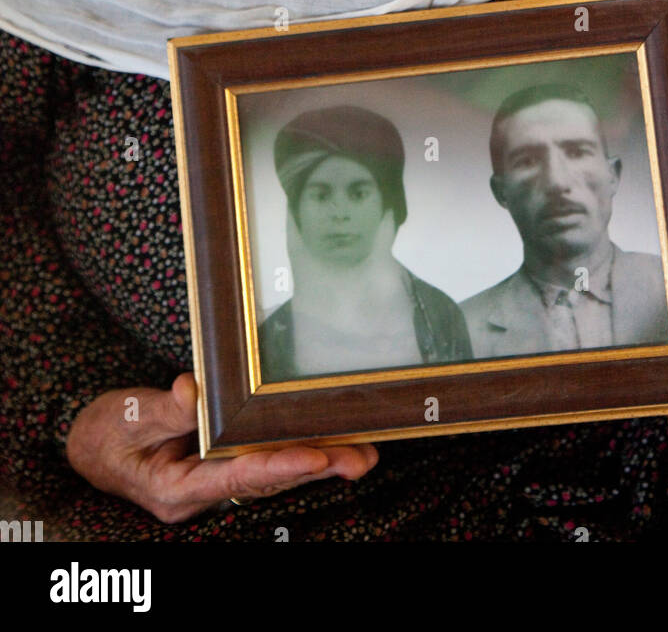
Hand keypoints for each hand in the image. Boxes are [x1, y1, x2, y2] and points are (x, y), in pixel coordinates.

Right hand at [66, 372, 378, 523]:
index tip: (316, 455)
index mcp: (176, 488)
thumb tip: (193, 391)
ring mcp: (213, 480)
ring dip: (317, 461)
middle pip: (266, 481)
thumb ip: (162, 408)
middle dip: (315, 467)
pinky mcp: (220, 464)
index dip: (278, 466)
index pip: (236, 477)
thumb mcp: (125, 417)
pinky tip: (330, 444)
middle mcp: (202, 490)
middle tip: (360, 457)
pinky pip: (264, 461)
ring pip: (272, 474)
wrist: (90, 442)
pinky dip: (296, 451)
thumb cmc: (104, 432)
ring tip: (363, 452)